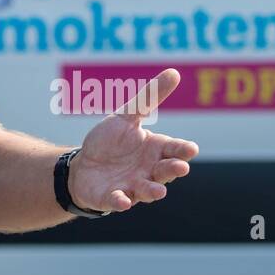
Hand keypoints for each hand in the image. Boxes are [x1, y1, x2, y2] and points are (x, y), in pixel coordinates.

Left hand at [67, 68, 199, 212]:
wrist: (83, 165)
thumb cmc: (110, 141)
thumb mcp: (127, 116)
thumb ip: (150, 97)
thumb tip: (174, 72)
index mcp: (155, 150)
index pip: (174, 149)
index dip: (183, 150)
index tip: (191, 149)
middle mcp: (149, 171)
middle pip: (165, 171)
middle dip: (173, 170)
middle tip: (180, 167)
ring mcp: (132, 186)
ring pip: (147, 190)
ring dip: (152, 191)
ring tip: (158, 191)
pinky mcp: (112, 197)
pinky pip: (118, 201)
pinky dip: (120, 202)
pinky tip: (122, 201)